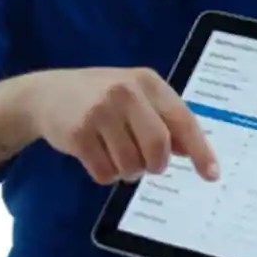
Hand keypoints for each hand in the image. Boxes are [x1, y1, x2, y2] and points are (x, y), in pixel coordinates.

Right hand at [27, 67, 219, 184]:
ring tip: (115, 153)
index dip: (200, 150)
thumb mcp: (135, 96)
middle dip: (155, 164)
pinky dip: (105, 175)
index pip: (183, 120)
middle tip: (147, 164)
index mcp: (147, 81)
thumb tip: (190, 151)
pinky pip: (105, 173)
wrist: (46, 93)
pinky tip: (96, 156)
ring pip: (131, 166)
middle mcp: (125, 92)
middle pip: (159, 147)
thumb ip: (163, 119)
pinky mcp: (79, 134)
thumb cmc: (100, 96)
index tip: (211, 175)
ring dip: (127, 171)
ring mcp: (100, 112)